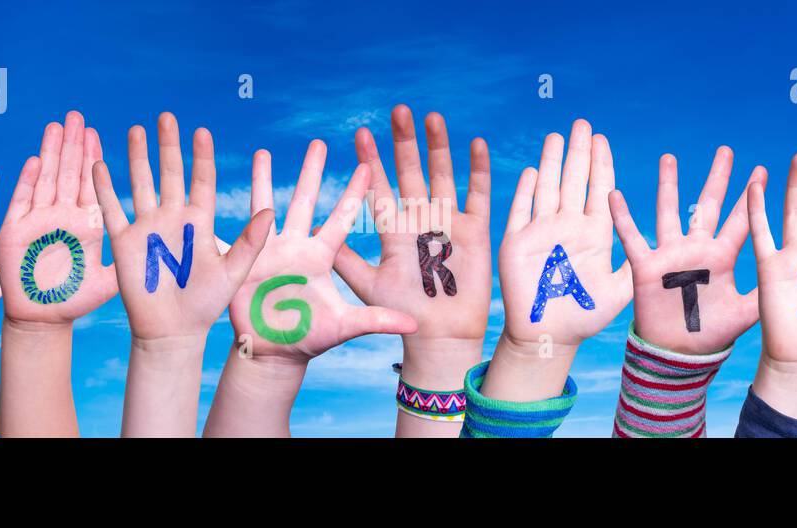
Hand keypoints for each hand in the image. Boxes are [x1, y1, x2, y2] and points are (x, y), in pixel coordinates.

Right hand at [0, 111, 117, 324]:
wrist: (42, 319)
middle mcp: (62, 217)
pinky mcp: (15, 232)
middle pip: (68, 174)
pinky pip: (23, 201)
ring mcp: (38, 221)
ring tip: (57, 126)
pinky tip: (35, 160)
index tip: (97, 133)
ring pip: (46, 179)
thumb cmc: (75, 301)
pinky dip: (28, 181)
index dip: (93, 158)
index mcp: (86, 224)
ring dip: (51, 153)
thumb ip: (128, 261)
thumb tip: (160, 247)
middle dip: (73, 145)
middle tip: (77, 116)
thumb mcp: (110, 280)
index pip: (91, 184)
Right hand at [91, 113, 273, 340]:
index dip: (201, 157)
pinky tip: (99, 164)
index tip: (202, 131)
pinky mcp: (124, 242)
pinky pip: (112, 209)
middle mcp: (173, 218)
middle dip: (168, 145)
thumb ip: (250, 242)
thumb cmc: (206, 304)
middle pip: (170, 173)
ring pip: (141, 183)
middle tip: (166, 117)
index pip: (201, 180)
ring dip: (138, 157)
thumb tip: (270, 212)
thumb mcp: (233, 271)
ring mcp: (148, 227)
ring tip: (136, 129)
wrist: (172, 331)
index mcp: (200, 221)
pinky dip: (105, 188)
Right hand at [228, 140, 417, 364]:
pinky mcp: (245, 259)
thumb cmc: (310, 339)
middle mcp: (297, 246)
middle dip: (311, 170)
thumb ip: (378, 321)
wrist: (272, 352)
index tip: (367, 164)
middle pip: (305, 200)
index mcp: (322, 256)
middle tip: (318, 141)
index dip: (354, 192)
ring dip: (265, 178)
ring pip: (267, 204)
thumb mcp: (345, 325)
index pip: (342, 216)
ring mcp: (269, 250)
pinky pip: (239, 227)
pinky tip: (219, 195)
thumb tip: (415, 326)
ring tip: (264, 151)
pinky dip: (235, 208)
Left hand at [333, 106, 491, 388]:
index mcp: (394, 230)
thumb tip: (318, 232)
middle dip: (405, 142)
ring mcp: (448, 222)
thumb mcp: (369, 286)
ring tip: (431, 116)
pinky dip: (478, 170)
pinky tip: (474, 143)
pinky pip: (478, 194)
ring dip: (438, 146)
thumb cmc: (404, 314)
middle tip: (398, 109)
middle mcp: (420, 219)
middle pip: (412, 172)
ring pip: (442, 175)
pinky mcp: (475, 231)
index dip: (371, 161)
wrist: (441, 337)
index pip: (380, 188)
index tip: (360, 133)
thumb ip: (347, 261)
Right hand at [498, 120, 631, 351]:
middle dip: (579, 153)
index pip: (599, 189)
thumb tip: (661, 246)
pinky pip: (521, 210)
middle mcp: (568, 226)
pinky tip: (532, 171)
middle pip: (574, 181)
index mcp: (593, 232)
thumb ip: (635, 266)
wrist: (549, 335)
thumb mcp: (620, 291)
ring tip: (557, 136)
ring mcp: (541, 232)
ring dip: (552, 162)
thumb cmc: (585, 316)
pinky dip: (526, 191)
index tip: (603, 139)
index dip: (600, 164)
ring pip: (548, 188)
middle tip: (583, 124)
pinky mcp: (516, 243)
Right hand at [608, 147, 763, 353]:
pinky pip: (631, 237)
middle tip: (726, 150)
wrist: (676, 354)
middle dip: (718, 179)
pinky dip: (622, 217)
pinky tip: (614, 194)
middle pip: (708, 205)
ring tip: (669, 157)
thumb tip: (794, 283)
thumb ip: (764, 294)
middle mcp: (697, 249)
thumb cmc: (711, 335)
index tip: (762, 171)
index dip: (750, 197)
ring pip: (669, 211)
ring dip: (668, 185)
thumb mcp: (745, 314)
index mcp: (722, 257)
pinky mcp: (646, 266)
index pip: (740, 220)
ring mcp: (671, 255)